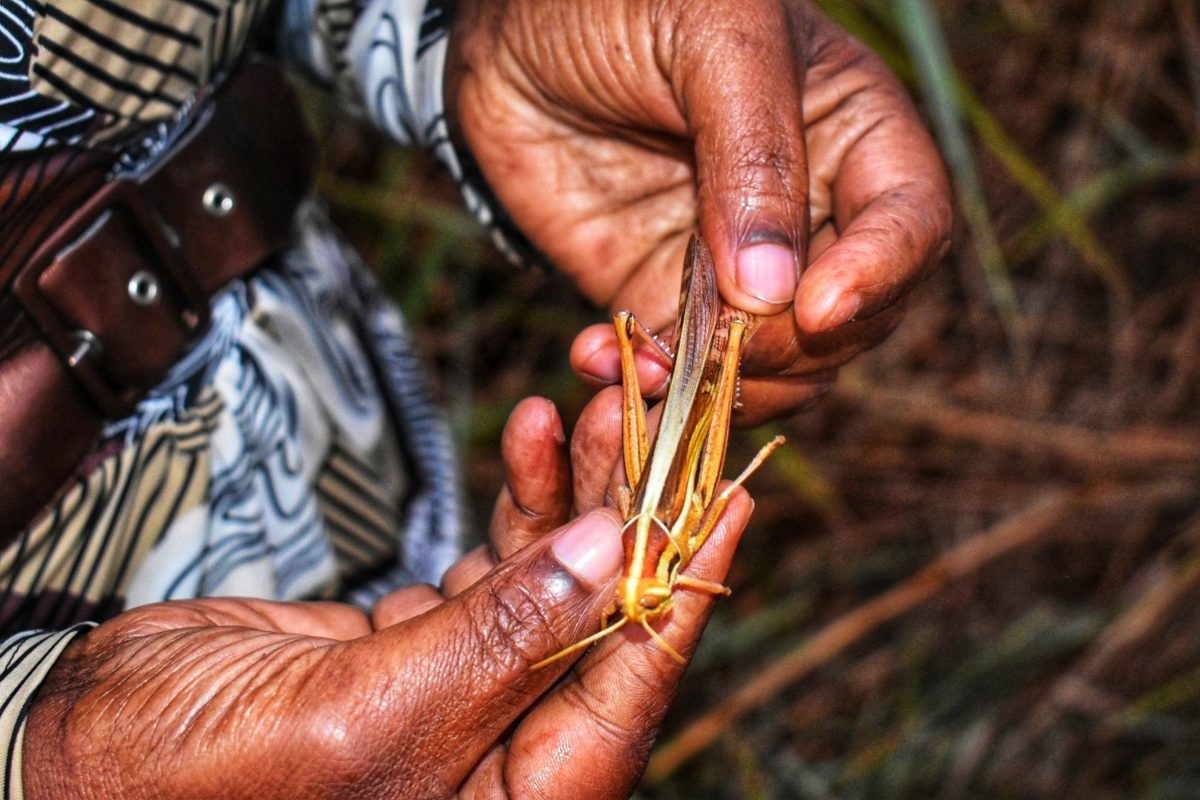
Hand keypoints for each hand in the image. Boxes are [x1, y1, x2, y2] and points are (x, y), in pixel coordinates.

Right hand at [24, 391, 751, 798]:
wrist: (84, 752)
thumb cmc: (203, 780)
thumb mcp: (367, 717)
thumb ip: (500, 642)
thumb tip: (609, 553)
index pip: (628, 693)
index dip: (684, 592)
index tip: (730, 499)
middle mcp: (501, 753)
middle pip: (602, 621)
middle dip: (630, 512)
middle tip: (655, 415)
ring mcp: (465, 691)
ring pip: (554, 578)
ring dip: (575, 487)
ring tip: (594, 401)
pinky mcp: (423, 642)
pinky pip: (494, 563)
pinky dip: (513, 497)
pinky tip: (529, 434)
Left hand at [446, 0, 951, 423]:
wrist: (513, 32)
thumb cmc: (624, 0)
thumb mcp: (710, 40)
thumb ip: (752, 154)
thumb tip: (775, 287)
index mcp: (852, 135)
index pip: (912, 224)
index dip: (879, 275)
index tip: (816, 306)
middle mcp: (809, 213)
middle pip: (854, 320)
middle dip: (792, 345)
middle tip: (720, 336)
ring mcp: (737, 268)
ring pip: (779, 370)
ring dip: (722, 388)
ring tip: (650, 360)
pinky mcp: (666, 303)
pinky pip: (684, 375)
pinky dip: (649, 388)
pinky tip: (600, 359)